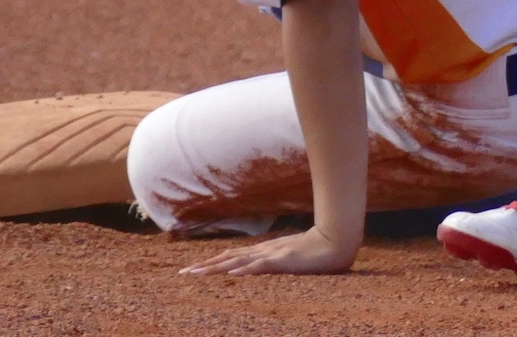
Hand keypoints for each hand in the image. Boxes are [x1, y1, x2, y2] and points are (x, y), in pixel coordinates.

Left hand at [181, 224, 361, 276]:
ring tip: (197, 274)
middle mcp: (261, 252)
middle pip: (227, 259)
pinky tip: (231, 275)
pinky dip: (244, 271)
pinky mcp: (282, 261)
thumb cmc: (313, 250)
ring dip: (216, 268)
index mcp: (262, 252)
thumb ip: (273, 262)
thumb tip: (258, 268)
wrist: (334, 241)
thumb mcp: (288, 258)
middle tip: (183, 273)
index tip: (192, 270)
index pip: (230, 257)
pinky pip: (260, 266)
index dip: (210, 263)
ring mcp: (271, 255)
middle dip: (204, 267)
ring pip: (237, 262)